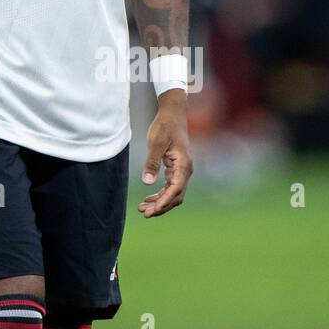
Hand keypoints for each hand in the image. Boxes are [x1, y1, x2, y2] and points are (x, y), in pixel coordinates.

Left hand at [138, 90, 192, 217]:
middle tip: (144, 213)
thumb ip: (152, 163)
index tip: (153, 210)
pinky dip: (160, 195)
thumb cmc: (165, 126)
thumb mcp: (156, 143)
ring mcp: (181, 171)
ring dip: (159, 203)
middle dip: (161, 206)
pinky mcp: (176, 170)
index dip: (164, 201)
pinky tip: (148, 199)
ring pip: (173, 194)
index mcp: (183, 164)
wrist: (173, 114)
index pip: (176, 189)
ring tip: (142, 209)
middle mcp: (185, 170)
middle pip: (176, 196)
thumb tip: (147, 183)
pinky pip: (170, 187)